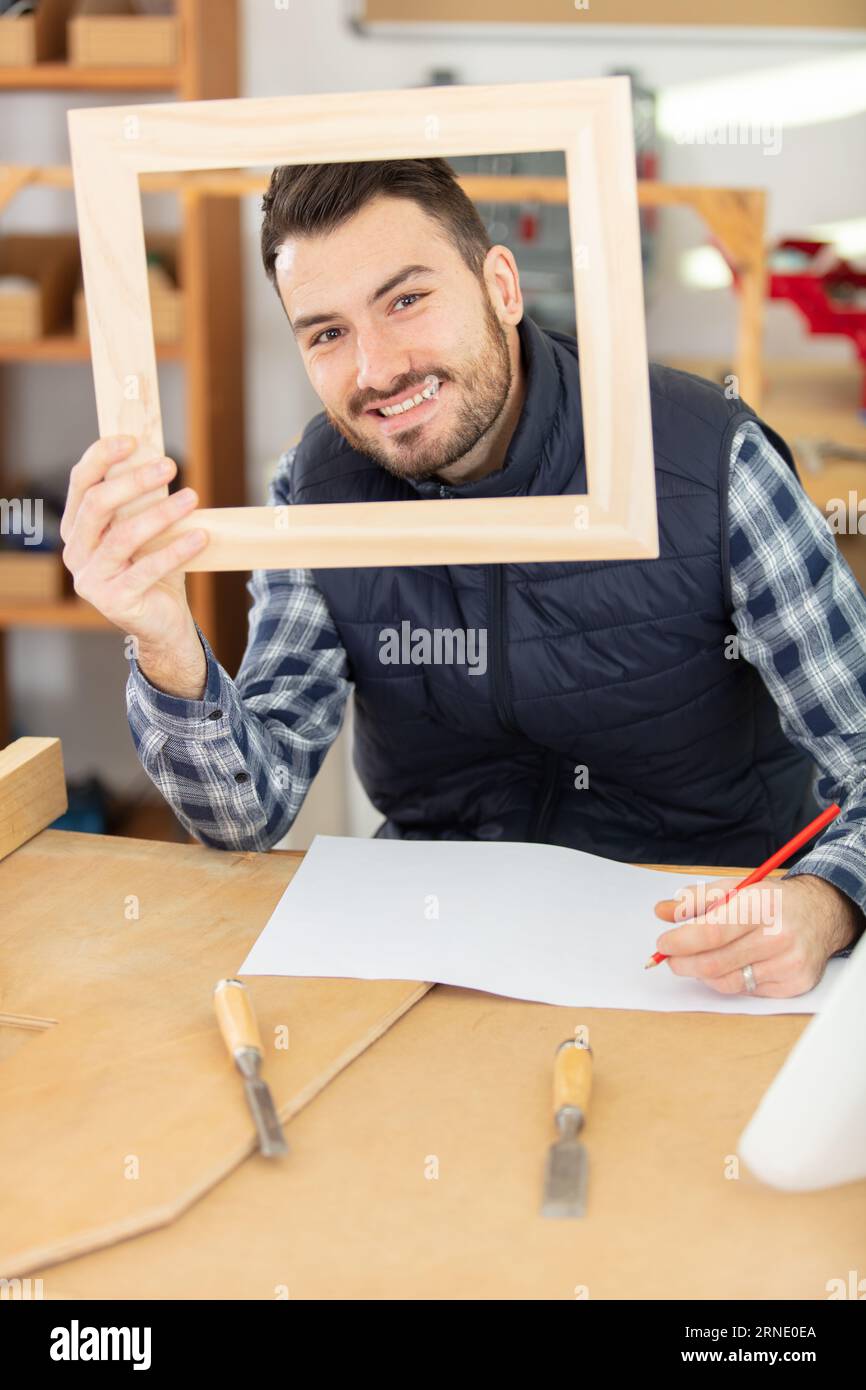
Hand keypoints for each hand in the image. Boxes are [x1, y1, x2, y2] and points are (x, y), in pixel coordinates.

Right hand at [60, 436, 207, 687]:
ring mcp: (91, 579)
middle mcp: (76, 553)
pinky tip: (200, 536)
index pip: (81, 484)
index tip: (133, 440)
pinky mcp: (114, 601)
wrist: (163, 623)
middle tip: (170, 465)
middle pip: (97, 505)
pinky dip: (176, 550)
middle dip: (134, 480)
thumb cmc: (153, 569)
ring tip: (192, 497)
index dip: (101, 457)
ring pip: (123, 536)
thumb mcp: (145, 531)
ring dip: (161, 513)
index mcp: (77, 529)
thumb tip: (158, 457)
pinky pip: (146, 569)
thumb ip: (141, 502)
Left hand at [652, 873, 860, 997]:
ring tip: (698, 960)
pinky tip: (731, 965)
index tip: (663, 945)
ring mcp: (788, 964)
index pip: (711, 932)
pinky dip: (730, 980)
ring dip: (703, 974)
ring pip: (728, 982)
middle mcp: (778, 936)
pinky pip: (746, 991)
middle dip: (683, 963)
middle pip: (716, 962)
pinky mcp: (793, 984)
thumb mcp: (735, 887)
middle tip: (670, 959)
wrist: (821, 914)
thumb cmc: (773, 900)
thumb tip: (662, 911)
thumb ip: (696, 900)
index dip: (680, 942)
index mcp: (761, 905)